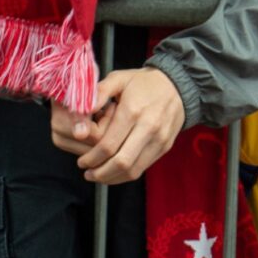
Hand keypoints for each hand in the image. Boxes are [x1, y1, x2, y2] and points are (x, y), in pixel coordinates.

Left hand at [62, 66, 186, 183]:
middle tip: (87, 173)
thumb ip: (98, 93)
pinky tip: (114, 172)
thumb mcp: (118, 79)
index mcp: (132, 111)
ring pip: (133, 170)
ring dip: (112, 178)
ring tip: (98, 176)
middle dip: (100, 173)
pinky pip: (143, 167)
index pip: (108, 145)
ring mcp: (159, 139)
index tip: (81, 162)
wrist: (177, 85)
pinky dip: (126, 175)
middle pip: (121, 162)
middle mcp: (148, 127)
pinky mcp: (165, 146)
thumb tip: (80, 112)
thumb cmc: (143, 83)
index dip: (91, 158)